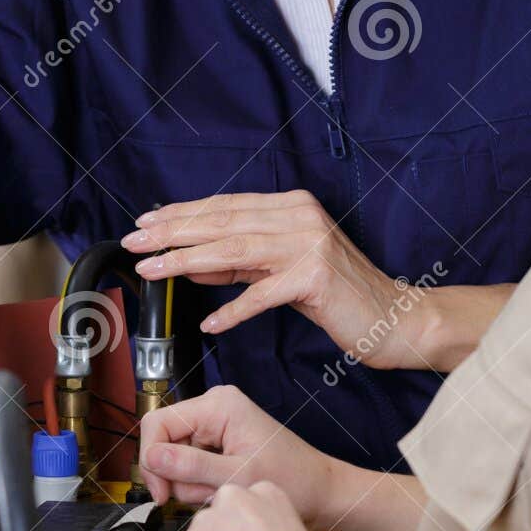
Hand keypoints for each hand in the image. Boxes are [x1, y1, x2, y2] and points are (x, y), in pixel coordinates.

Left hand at [123, 190, 418, 366]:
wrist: (394, 317)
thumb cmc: (339, 296)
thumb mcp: (282, 271)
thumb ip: (240, 264)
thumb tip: (190, 262)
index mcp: (291, 207)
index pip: (225, 207)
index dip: (182, 215)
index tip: (145, 224)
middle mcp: (299, 216)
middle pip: (223, 223)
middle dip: (173, 233)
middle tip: (136, 243)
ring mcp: (310, 243)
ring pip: (235, 251)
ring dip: (188, 262)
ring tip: (155, 271)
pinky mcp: (316, 275)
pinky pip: (263, 294)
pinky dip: (234, 310)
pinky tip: (210, 323)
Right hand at [139, 383, 338, 530]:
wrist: (320, 493)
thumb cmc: (294, 480)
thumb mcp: (237, 476)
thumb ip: (191, 466)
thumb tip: (152, 457)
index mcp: (218, 405)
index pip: (157, 423)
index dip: (151, 458)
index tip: (160, 492)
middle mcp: (214, 409)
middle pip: (164, 442)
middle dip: (177, 475)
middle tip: (204, 494)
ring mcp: (215, 426)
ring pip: (174, 458)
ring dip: (190, 484)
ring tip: (221, 491)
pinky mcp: (217, 444)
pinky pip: (189, 465)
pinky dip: (199, 484)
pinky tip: (221, 490)